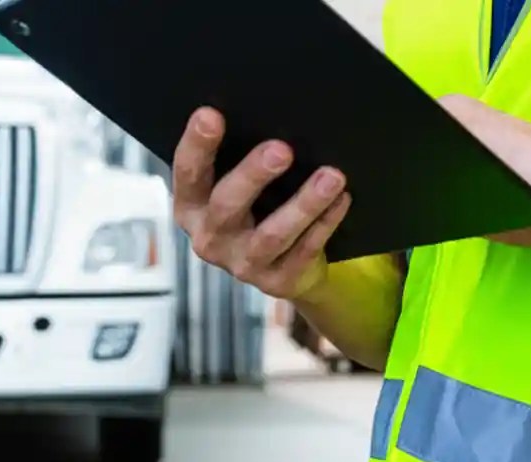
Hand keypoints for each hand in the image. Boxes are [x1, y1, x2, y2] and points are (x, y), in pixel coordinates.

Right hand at [172, 107, 351, 300]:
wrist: (282, 267)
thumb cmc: (256, 209)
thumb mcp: (238, 187)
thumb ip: (238, 157)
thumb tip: (269, 110)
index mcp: (192, 207)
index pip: (188, 173)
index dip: (197, 145)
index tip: (211, 115)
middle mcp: (210, 238)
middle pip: (227, 206)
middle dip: (253, 175)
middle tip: (282, 149)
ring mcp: (242, 265)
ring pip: (272, 235)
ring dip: (304, 204)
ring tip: (331, 177)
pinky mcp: (276, 281)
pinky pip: (304, 251)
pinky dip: (325, 223)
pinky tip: (342, 199)